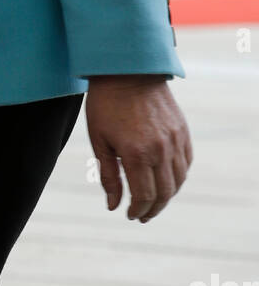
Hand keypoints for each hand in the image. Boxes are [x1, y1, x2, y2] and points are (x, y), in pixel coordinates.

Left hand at [86, 75, 191, 221]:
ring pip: (178, 180)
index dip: (138, 210)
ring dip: (167, 196)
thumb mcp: (99, 139)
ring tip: (153, 201)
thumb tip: (114, 206)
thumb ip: (108, 175)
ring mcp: (175, 139)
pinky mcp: (182, 130)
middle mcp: (160, 149)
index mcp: (136, 153)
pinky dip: (178, 176)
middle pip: (164, 193)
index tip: (130, 215)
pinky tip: (166, 179)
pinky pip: (186, 162)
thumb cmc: (106, 103)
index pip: (144, 196)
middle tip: (142, 215)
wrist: (127, 70)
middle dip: (153, 209)